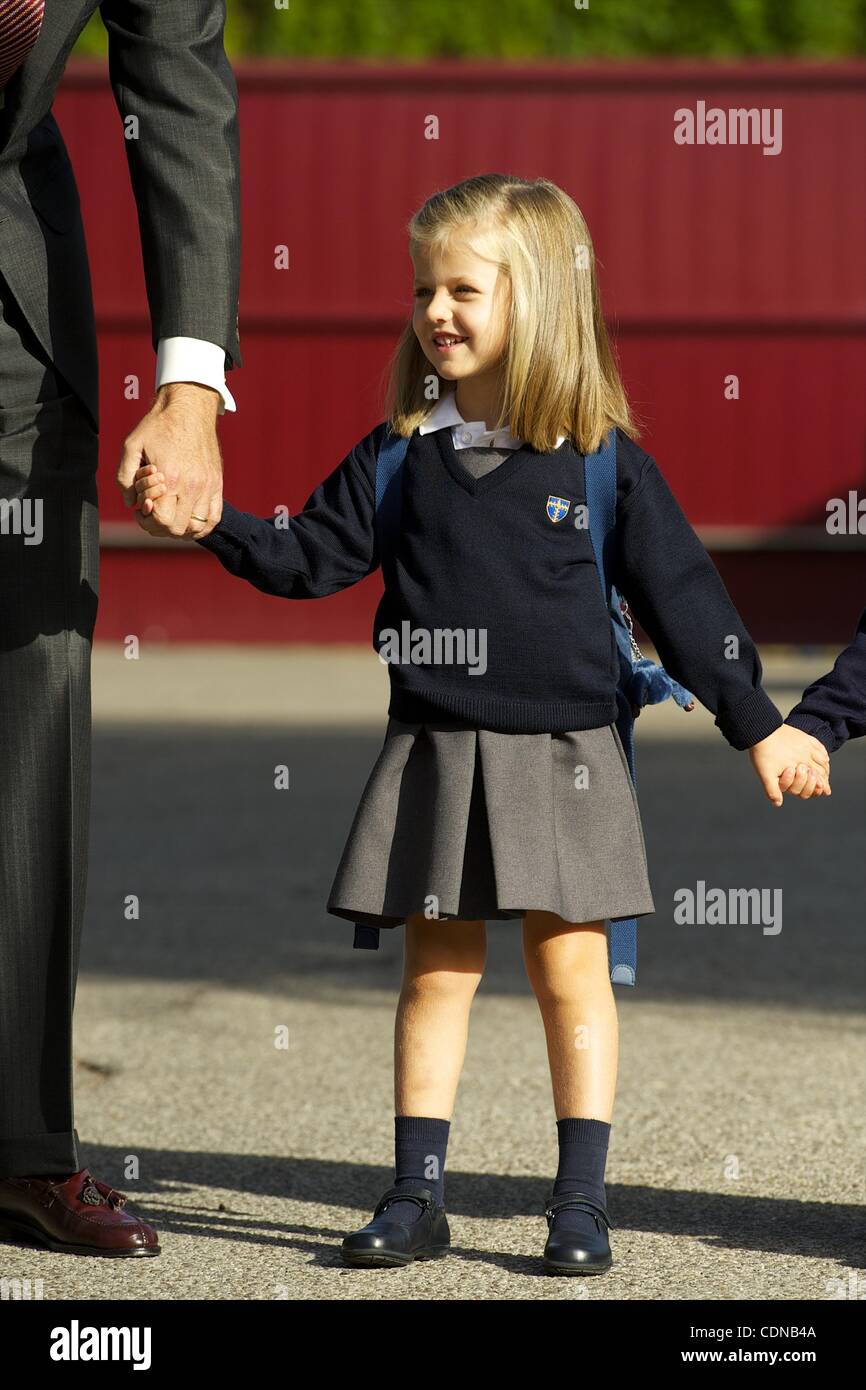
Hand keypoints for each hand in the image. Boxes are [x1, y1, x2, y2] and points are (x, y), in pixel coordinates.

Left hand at [117, 382, 223, 538]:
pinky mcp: (217, 484)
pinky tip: (188, 520)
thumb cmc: (158, 426)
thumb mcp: (131, 445)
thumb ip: (124, 476)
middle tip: (152, 515)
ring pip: (196, 528)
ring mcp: (207, 487)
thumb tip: (129, 502)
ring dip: (180, 530)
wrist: (189, 409)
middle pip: (177, 529)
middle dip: (160, 528)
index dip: (146, 521)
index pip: (161, 520)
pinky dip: (201, 527)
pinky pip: (214, 518)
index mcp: (170, 478)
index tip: (140, 510)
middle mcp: (191, 486)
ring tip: (169, 517)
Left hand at [748, 724, 830, 806]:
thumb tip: (778, 804)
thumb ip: (772, 790)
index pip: (817, 778)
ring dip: (826, 767)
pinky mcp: (804, 737)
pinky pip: (819, 746)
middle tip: (826, 784)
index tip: (826, 791)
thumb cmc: (763, 753)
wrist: (761, 730)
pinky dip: (824, 753)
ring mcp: (806, 745)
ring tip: (826, 773)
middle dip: (825, 779)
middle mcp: (806, 755)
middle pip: (822, 769)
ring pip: (823, 758)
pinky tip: (825, 757)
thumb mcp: (765, 774)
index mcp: (799, 765)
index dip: (822, 786)